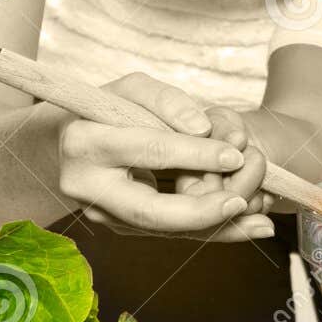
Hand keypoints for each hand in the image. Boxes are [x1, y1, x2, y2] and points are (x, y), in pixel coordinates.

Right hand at [58, 74, 273, 239]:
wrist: (63, 144)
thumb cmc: (104, 108)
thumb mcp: (131, 89)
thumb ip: (166, 101)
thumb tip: (202, 129)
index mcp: (86, 143)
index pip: (149, 149)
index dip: (194, 154)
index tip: (235, 154)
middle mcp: (87, 188)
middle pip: (149, 211)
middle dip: (200, 211)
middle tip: (242, 202)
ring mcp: (101, 215)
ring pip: (163, 230)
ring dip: (213, 228)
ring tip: (258, 223)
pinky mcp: (119, 227)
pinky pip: (168, 233)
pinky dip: (208, 231)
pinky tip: (245, 227)